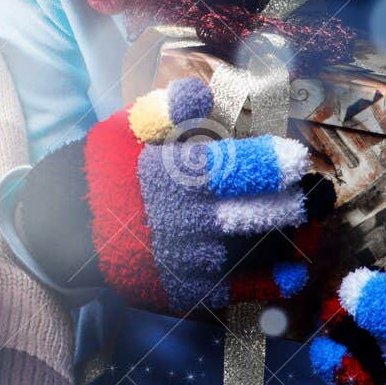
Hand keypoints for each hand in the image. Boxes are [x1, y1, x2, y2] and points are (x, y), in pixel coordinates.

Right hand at [18, 77, 332, 313]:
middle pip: (250, 213)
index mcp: (166, 176)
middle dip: (292, 205)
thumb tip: (202, 93)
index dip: (268, 165)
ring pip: (247, 254)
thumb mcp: (124, 129)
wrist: (65, 227)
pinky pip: (232, 292)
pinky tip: (291, 274)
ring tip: (313, 230)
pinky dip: (266, 284)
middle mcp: (179, 221)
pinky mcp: (179, 290)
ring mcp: (181, 261)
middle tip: (320, 195)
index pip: (229, 169)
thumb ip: (165, 110)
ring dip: (287, 243)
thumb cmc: (104, 168)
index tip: (297, 161)